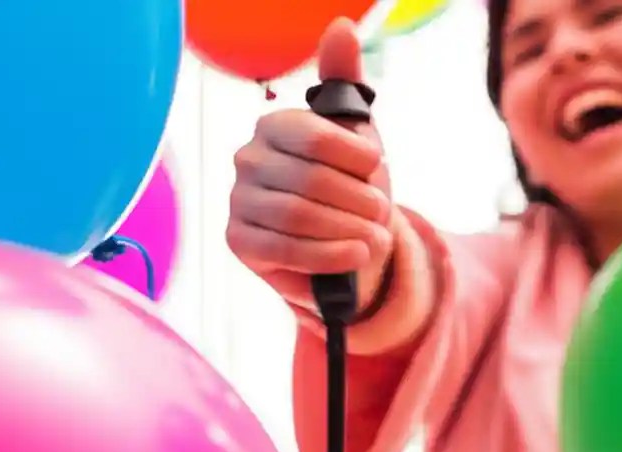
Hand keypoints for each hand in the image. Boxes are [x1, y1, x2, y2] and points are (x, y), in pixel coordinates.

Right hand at [227, 19, 429, 352]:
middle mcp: (248, 159)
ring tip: (376, 238)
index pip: (314, 136)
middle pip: (310, 180)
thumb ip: (345, 83)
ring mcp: (239, 201)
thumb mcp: (357, 136)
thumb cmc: (350, 187)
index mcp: (275, 126)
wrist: (346, 246)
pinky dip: (330, 255)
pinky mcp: (240, 242)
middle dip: (359, 201)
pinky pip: (285, 250)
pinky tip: (357, 255)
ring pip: (298, 216)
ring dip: (349, 230)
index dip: (355, 156)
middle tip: (382, 214)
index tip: (377, 166)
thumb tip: (341, 26)